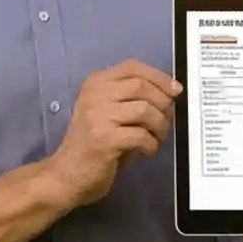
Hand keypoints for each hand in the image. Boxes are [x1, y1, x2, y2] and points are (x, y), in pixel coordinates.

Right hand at [46, 58, 182, 206]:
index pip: (132, 67)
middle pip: (141, 85)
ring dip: (160, 125)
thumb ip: (131, 98)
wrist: (66, 174)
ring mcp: (98, 116)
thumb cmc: (92, 143)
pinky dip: (151, 144)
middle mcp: (94, 94)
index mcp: (95, 83)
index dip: (159, 76)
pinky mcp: (104, 139)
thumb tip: (169, 93)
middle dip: (163, 102)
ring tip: (157, 137)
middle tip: (166, 119)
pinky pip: (141, 135)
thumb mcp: (107, 111)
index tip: (175, 90)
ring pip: (145, 110)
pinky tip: (147, 149)